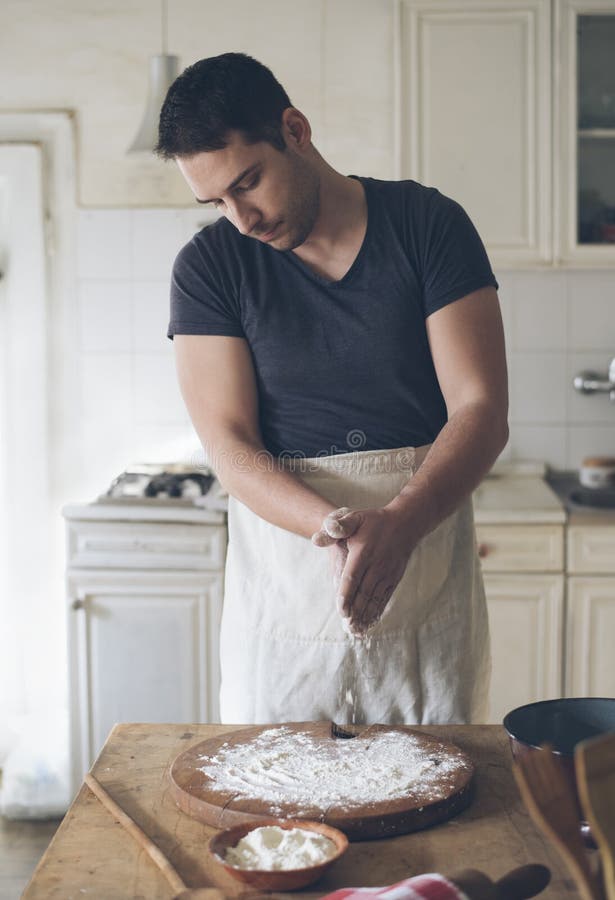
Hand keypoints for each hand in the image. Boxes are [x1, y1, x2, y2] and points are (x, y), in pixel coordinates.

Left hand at [311, 506, 416, 635]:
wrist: (406, 522)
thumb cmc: (374, 521)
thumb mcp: (354, 518)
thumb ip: (335, 528)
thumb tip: (315, 539)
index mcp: (363, 552)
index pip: (353, 577)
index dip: (347, 595)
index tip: (341, 610)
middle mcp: (377, 565)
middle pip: (364, 592)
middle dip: (356, 611)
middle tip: (348, 626)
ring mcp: (387, 573)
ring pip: (375, 598)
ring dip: (366, 614)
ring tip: (358, 629)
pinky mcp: (395, 578)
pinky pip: (385, 597)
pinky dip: (377, 610)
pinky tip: (371, 621)